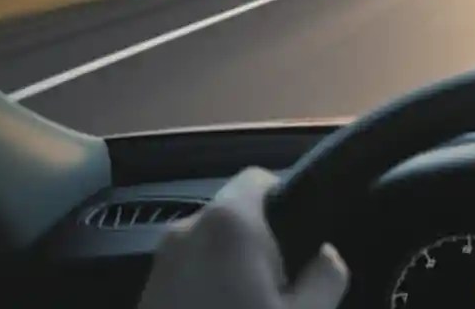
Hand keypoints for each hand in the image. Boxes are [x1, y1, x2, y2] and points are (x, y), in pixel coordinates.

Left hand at [138, 167, 348, 308]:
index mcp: (229, 223)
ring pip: (215, 248)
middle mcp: (189, 230)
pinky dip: (214, 287)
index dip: (288, 199)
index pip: (261, 178)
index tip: (306, 238)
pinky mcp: (148, 293)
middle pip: (239, 216)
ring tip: (258, 308)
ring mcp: (162, 262)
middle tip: (288, 287)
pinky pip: (194, 272)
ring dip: (239, 269)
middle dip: (267, 244)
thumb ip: (325, 278)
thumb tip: (327, 257)